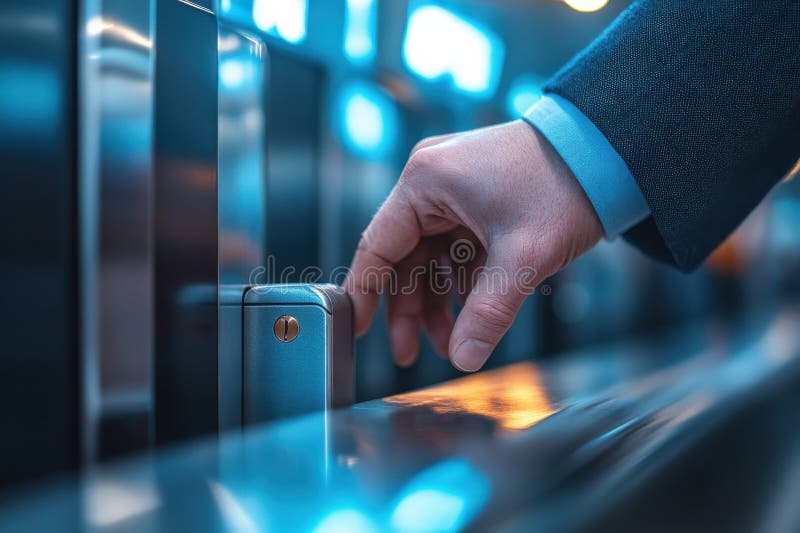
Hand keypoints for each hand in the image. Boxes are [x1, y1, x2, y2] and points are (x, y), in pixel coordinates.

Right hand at [344, 120, 602, 371]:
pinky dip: (462, 282)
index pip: (377, 245)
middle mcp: (432, 181)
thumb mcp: (524, 257)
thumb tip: (463, 360)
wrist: (611, 149)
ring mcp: (455, 188)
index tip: (355, 330)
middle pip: (404, 257)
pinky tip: (473, 315)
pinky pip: (456, 248)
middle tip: (411, 353)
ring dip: (440, 300)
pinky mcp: (477, 198)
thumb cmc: (566, 185)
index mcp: (426, 182)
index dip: (365, 293)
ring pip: (431, 257)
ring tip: (452, 343)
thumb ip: (488, 312)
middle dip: (410, 308)